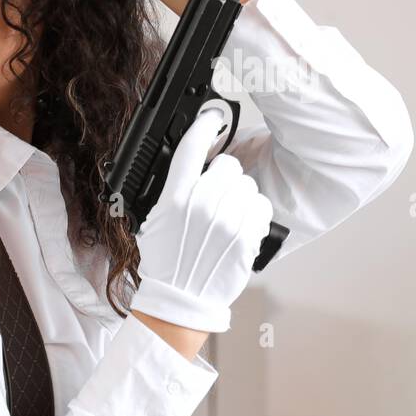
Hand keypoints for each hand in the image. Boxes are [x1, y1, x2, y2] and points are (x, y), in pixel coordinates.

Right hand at [127, 109, 273, 333]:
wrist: (182, 298)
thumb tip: (194, 166)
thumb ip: (174, 191)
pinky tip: (240, 225)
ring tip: (227, 215)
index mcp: (174, 198)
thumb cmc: (166, 261)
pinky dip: (253, 212)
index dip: (203, 126)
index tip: (212, 117)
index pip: (190, 148)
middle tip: (216, 194)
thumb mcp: (155, 220)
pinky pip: (260, 205)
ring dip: (239, 195)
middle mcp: (201, 204)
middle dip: (223, 176)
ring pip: (247, 184)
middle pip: (227, 165)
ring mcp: (226, 219)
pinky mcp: (247, 235)